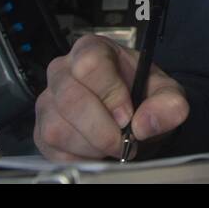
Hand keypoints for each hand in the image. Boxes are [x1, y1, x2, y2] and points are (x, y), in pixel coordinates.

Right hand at [34, 34, 188, 160]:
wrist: (132, 117)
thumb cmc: (142, 96)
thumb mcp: (166, 94)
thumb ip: (168, 102)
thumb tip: (144, 124)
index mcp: (92, 49)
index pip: (90, 64)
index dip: (109, 93)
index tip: (128, 115)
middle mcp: (63, 70)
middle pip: (71, 99)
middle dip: (101, 129)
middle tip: (123, 140)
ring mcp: (48, 101)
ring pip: (58, 128)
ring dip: (92, 146)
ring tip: (112, 144)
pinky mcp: (41, 130)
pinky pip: (52, 149)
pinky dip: (79, 157)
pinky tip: (96, 151)